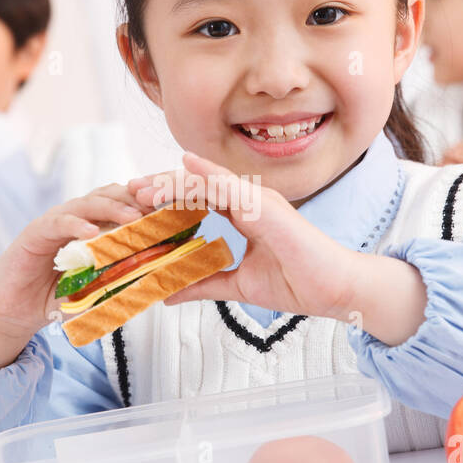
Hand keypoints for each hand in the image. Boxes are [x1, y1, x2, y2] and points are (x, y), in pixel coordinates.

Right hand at [0, 183, 153, 369]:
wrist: (14, 309)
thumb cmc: (57, 298)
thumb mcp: (97, 290)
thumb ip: (121, 283)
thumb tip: (158, 286)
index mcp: (95, 225)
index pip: (126, 204)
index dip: (149, 202)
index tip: (175, 208)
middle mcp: (77, 217)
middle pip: (111, 195)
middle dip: (137, 198)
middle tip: (160, 208)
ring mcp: (56, 221)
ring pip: (87, 203)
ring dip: (112, 208)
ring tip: (133, 218)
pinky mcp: (35, 233)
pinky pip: (57, 223)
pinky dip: (75, 225)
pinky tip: (90, 233)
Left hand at [130, 152, 429, 345]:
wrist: (334, 291)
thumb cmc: (296, 283)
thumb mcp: (237, 285)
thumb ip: (203, 283)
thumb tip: (167, 293)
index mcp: (243, 214)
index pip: (196, 199)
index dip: (165, 199)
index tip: (134, 206)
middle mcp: (249, 201)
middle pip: (196, 186)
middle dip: (160, 187)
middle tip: (128, 192)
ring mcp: (259, 200)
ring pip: (207, 182)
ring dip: (173, 184)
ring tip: (143, 191)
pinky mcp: (268, 207)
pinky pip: (232, 187)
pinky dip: (206, 177)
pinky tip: (184, 170)